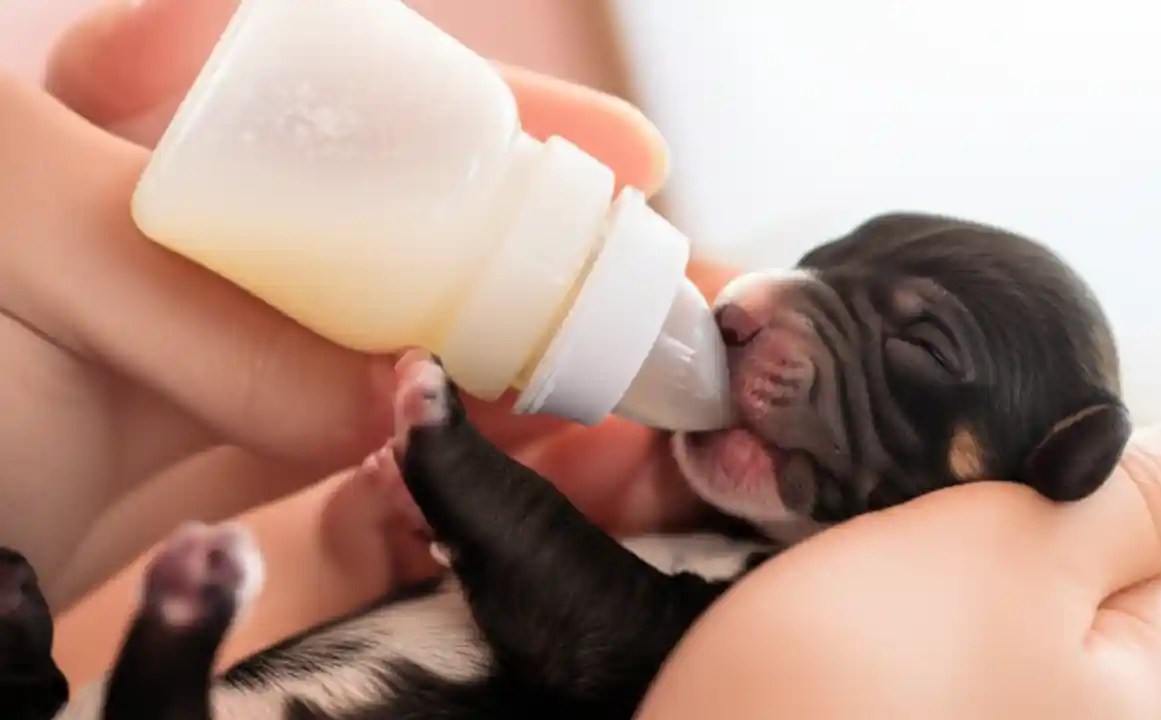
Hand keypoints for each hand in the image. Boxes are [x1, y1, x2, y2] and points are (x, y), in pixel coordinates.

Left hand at [0, 0, 733, 683]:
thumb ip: (182, 292)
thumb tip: (374, 392)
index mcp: (126, 111)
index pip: (354, 91)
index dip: (500, 116)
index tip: (629, 154)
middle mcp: (175, 222)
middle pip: (399, 228)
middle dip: (536, 256)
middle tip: (653, 295)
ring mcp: (192, 345)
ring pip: (382, 343)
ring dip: (506, 367)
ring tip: (625, 398)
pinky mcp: (190, 456)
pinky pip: (337, 444)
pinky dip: (428, 451)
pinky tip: (516, 458)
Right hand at [638, 418, 1160, 718]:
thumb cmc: (862, 691)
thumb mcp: (1013, 561)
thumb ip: (1132, 502)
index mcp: (1137, 694)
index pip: (1148, 528)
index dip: (1066, 458)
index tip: (980, 428)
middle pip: (1038, 555)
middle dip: (963, 499)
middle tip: (885, 472)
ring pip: (944, 583)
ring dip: (887, 537)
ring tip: (824, 522)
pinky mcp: (878, 711)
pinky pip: (878, 624)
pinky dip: (839, 584)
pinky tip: (798, 577)